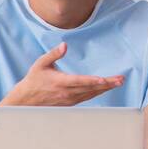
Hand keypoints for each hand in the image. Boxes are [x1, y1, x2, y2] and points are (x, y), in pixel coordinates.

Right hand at [2, 42, 124, 105]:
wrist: (26, 100)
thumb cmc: (34, 80)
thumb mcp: (41, 64)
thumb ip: (54, 54)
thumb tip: (64, 45)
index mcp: (61, 82)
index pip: (80, 81)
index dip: (93, 81)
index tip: (104, 79)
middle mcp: (67, 92)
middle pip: (91, 88)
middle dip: (107, 84)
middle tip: (120, 80)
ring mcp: (70, 99)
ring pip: (91, 94)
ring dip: (106, 88)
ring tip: (118, 82)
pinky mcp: (71, 103)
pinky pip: (88, 97)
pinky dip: (98, 92)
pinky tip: (106, 88)